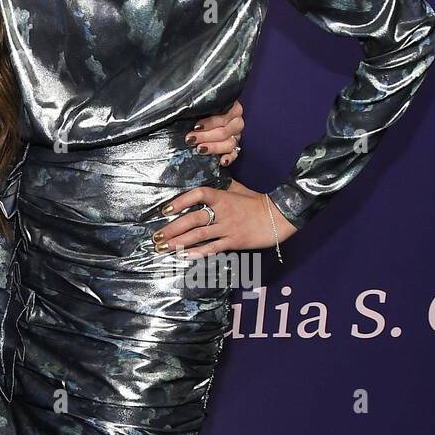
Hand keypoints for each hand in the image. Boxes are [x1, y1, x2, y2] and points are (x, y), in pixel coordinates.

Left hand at [154, 177, 296, 258]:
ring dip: (179, 242)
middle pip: (192, 219)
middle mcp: (222, 212)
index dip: (180, 201)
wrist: (278, 216)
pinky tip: (184, 256)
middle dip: (172, 229)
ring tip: (163, 247)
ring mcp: (227, 228)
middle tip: (156, 236)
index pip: (197, 195)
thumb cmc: (256, 200)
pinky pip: (212, 248)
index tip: (165, 209)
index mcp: (221, 196)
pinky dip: (197, 252)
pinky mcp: (234, 242)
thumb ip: (219, 186)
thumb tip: (205, 178)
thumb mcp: (236, 188)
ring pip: (198, 236)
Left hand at [186, 99, 244, 165]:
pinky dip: (229, 158)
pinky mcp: (235, 147)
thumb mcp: (200, 105)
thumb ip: (199, 106)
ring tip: (200, 149)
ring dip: (213, 147)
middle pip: (224, 131)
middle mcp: (236, 122)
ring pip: (229, 143)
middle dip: (206, 136)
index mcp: (232, 108)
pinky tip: (221, 161)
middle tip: (191, 139)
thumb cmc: (200, 110)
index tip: (196, 126)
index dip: (209, 122)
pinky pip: (235, 154)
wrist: (200, 120)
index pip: (224, 115)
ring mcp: (236, 135)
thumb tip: (185, 109)